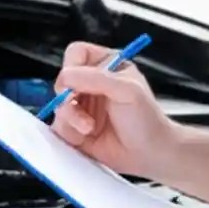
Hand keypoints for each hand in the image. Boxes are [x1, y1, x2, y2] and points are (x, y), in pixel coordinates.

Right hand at [50, 41, 179, 179]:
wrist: (151, 153)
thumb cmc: (147, 120)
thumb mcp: (127, 90)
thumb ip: (96, 78)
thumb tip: (66, 76)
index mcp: (106, 66)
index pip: (76, 54)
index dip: (72, 66)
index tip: (75, 82)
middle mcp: (91, 85)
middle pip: (62, 82)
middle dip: (69, 98)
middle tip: (80, 108)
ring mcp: (82, 108)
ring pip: (58, 106)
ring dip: (71, 119)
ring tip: (89, 128)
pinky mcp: (76, 129)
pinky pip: (59, 128)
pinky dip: (69, 133)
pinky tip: (86, 137)